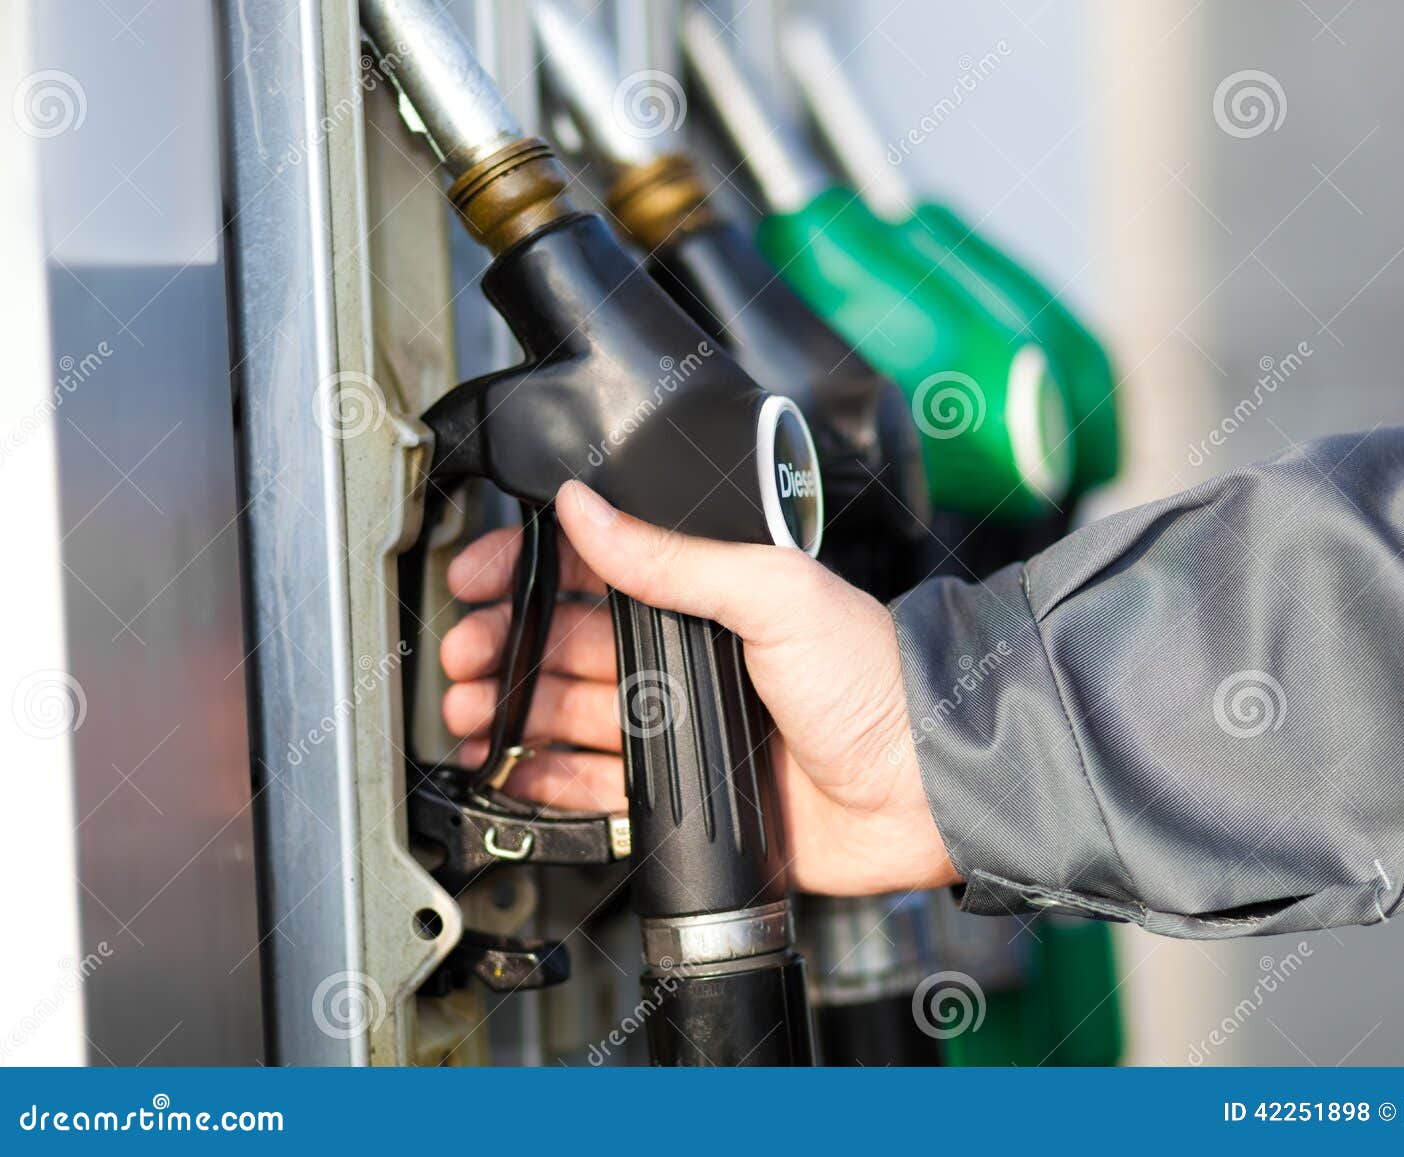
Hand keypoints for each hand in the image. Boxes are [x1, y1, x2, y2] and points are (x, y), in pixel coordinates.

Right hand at [439, 480, 958, 896]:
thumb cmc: (873, 678)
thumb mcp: (772, 593)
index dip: (527, 573)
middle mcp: (689, 657)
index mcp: (707, 596)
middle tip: (460, 658)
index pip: (596, 572)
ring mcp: (684, 726)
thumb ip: (673, 558)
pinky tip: (507, 769)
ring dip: (512, 712)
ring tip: (466, 717)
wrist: (924, 784)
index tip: (474, 578)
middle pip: (569, 645)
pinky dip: (547, 778)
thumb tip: (587, 507)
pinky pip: (599, 785)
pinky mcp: (685, 793)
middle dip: (503, 647)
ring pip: (572, 713)